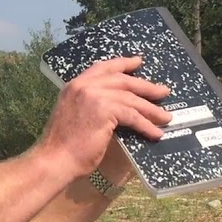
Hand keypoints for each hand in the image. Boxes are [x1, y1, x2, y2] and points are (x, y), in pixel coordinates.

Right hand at [36, 56, 171, 181]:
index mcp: (75, 85)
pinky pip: (132, 116)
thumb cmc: (63, 145)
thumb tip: (116, 108)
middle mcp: (84, 86)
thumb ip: (90, 104)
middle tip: (163, 91)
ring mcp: (94, 96)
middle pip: (122, 80)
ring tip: (166, 117)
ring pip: (130, 99)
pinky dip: (146, 125)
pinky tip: (155, 133)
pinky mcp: (105, 110)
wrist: (55, 159)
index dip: (123, 64)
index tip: (138, 62)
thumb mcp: (75, 115)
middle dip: (146, 86)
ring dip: (151, 109)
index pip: (103, 68)